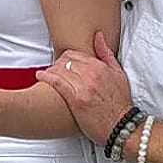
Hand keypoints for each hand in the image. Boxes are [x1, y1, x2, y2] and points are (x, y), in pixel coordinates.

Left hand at [36, 30, 133, 146]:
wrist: (121, 126)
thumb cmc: (120, 102)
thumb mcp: (118, 74)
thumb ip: (106, 54)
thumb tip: (98, 36)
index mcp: (100, 66)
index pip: (74, 54)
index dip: (65, 57)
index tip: (61, 62)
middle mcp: (91, 74)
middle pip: (65, 61)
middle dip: (57, 64)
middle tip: (53, 69)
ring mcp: (83, 86)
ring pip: (59, 70)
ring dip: (51, 70)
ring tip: (46, 74)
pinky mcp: (76, 99)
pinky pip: (57, 82)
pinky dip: (46, 77)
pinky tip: (40, 76)